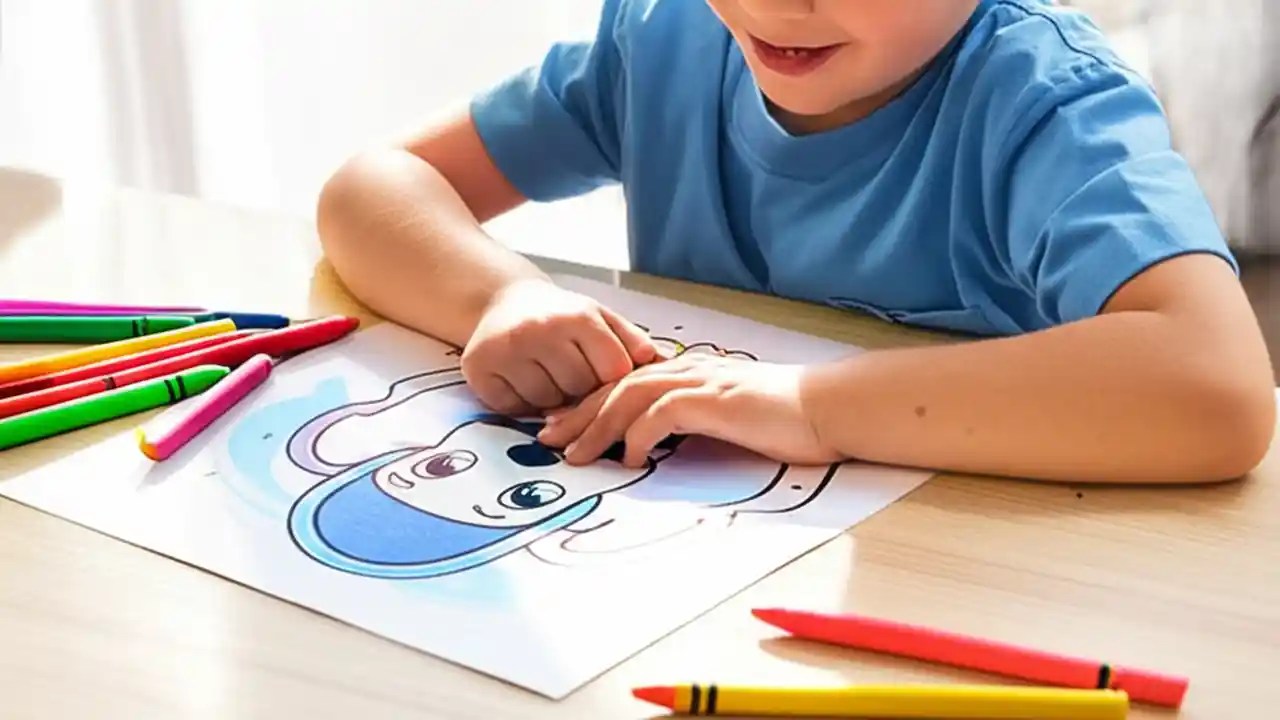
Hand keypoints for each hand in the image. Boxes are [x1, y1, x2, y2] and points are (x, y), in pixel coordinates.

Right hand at [461, 278, 657, 413]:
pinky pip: (514, 409)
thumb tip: (669, 366)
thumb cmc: (561, 316)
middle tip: (569, 371)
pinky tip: (522, 381)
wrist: (502, 301)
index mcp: (579, 316)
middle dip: (581, 390)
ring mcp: (507, 350)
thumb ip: (634, 342)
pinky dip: (522, 404)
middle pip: (580, 391)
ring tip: (546, 375)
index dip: (613, 383)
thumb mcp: (601, 318)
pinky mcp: (479, 369)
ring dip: (552, 401)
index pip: (613, 372)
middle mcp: (541, 330)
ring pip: (547, 404)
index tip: (605, 378)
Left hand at [536, 352, 840, 466]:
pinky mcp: (714, 401)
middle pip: (616, 386)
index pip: (626, 384)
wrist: (829, 406)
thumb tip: (664, 446)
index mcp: (690, 373)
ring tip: (574, 454)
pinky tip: (628, 457)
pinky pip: (663, 413)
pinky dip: (639, 434)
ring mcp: (701, 382)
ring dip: (597, 426)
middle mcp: (689, 371)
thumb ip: (697, 423)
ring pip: (630, 397)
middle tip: (546, 439)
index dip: (591, 405)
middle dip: (578, 413)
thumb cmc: (787, 419)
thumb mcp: (731, 418)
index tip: (564, 429)